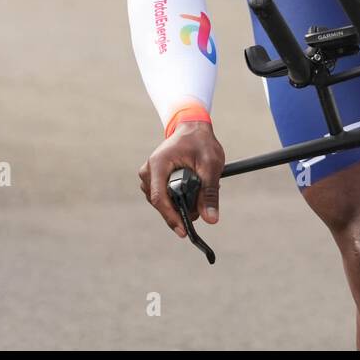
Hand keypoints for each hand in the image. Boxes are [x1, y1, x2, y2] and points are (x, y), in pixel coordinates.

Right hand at [138, 122, 224, 236]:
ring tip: (200, 193)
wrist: (192, 128)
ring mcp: (149, 176)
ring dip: (180, 204)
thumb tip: (211, 219)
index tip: (184, 231)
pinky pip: (163, 197)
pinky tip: (192, 192)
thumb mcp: (211, 165)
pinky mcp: (154, 179)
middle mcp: (148, 171)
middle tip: (203, 206)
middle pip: (161, 203)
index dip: (171, 217)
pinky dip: (177, 199)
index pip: (160, 198)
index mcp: (158, 164)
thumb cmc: (201, 142)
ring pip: (162, 202)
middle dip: (181, 210)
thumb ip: (210, 192)